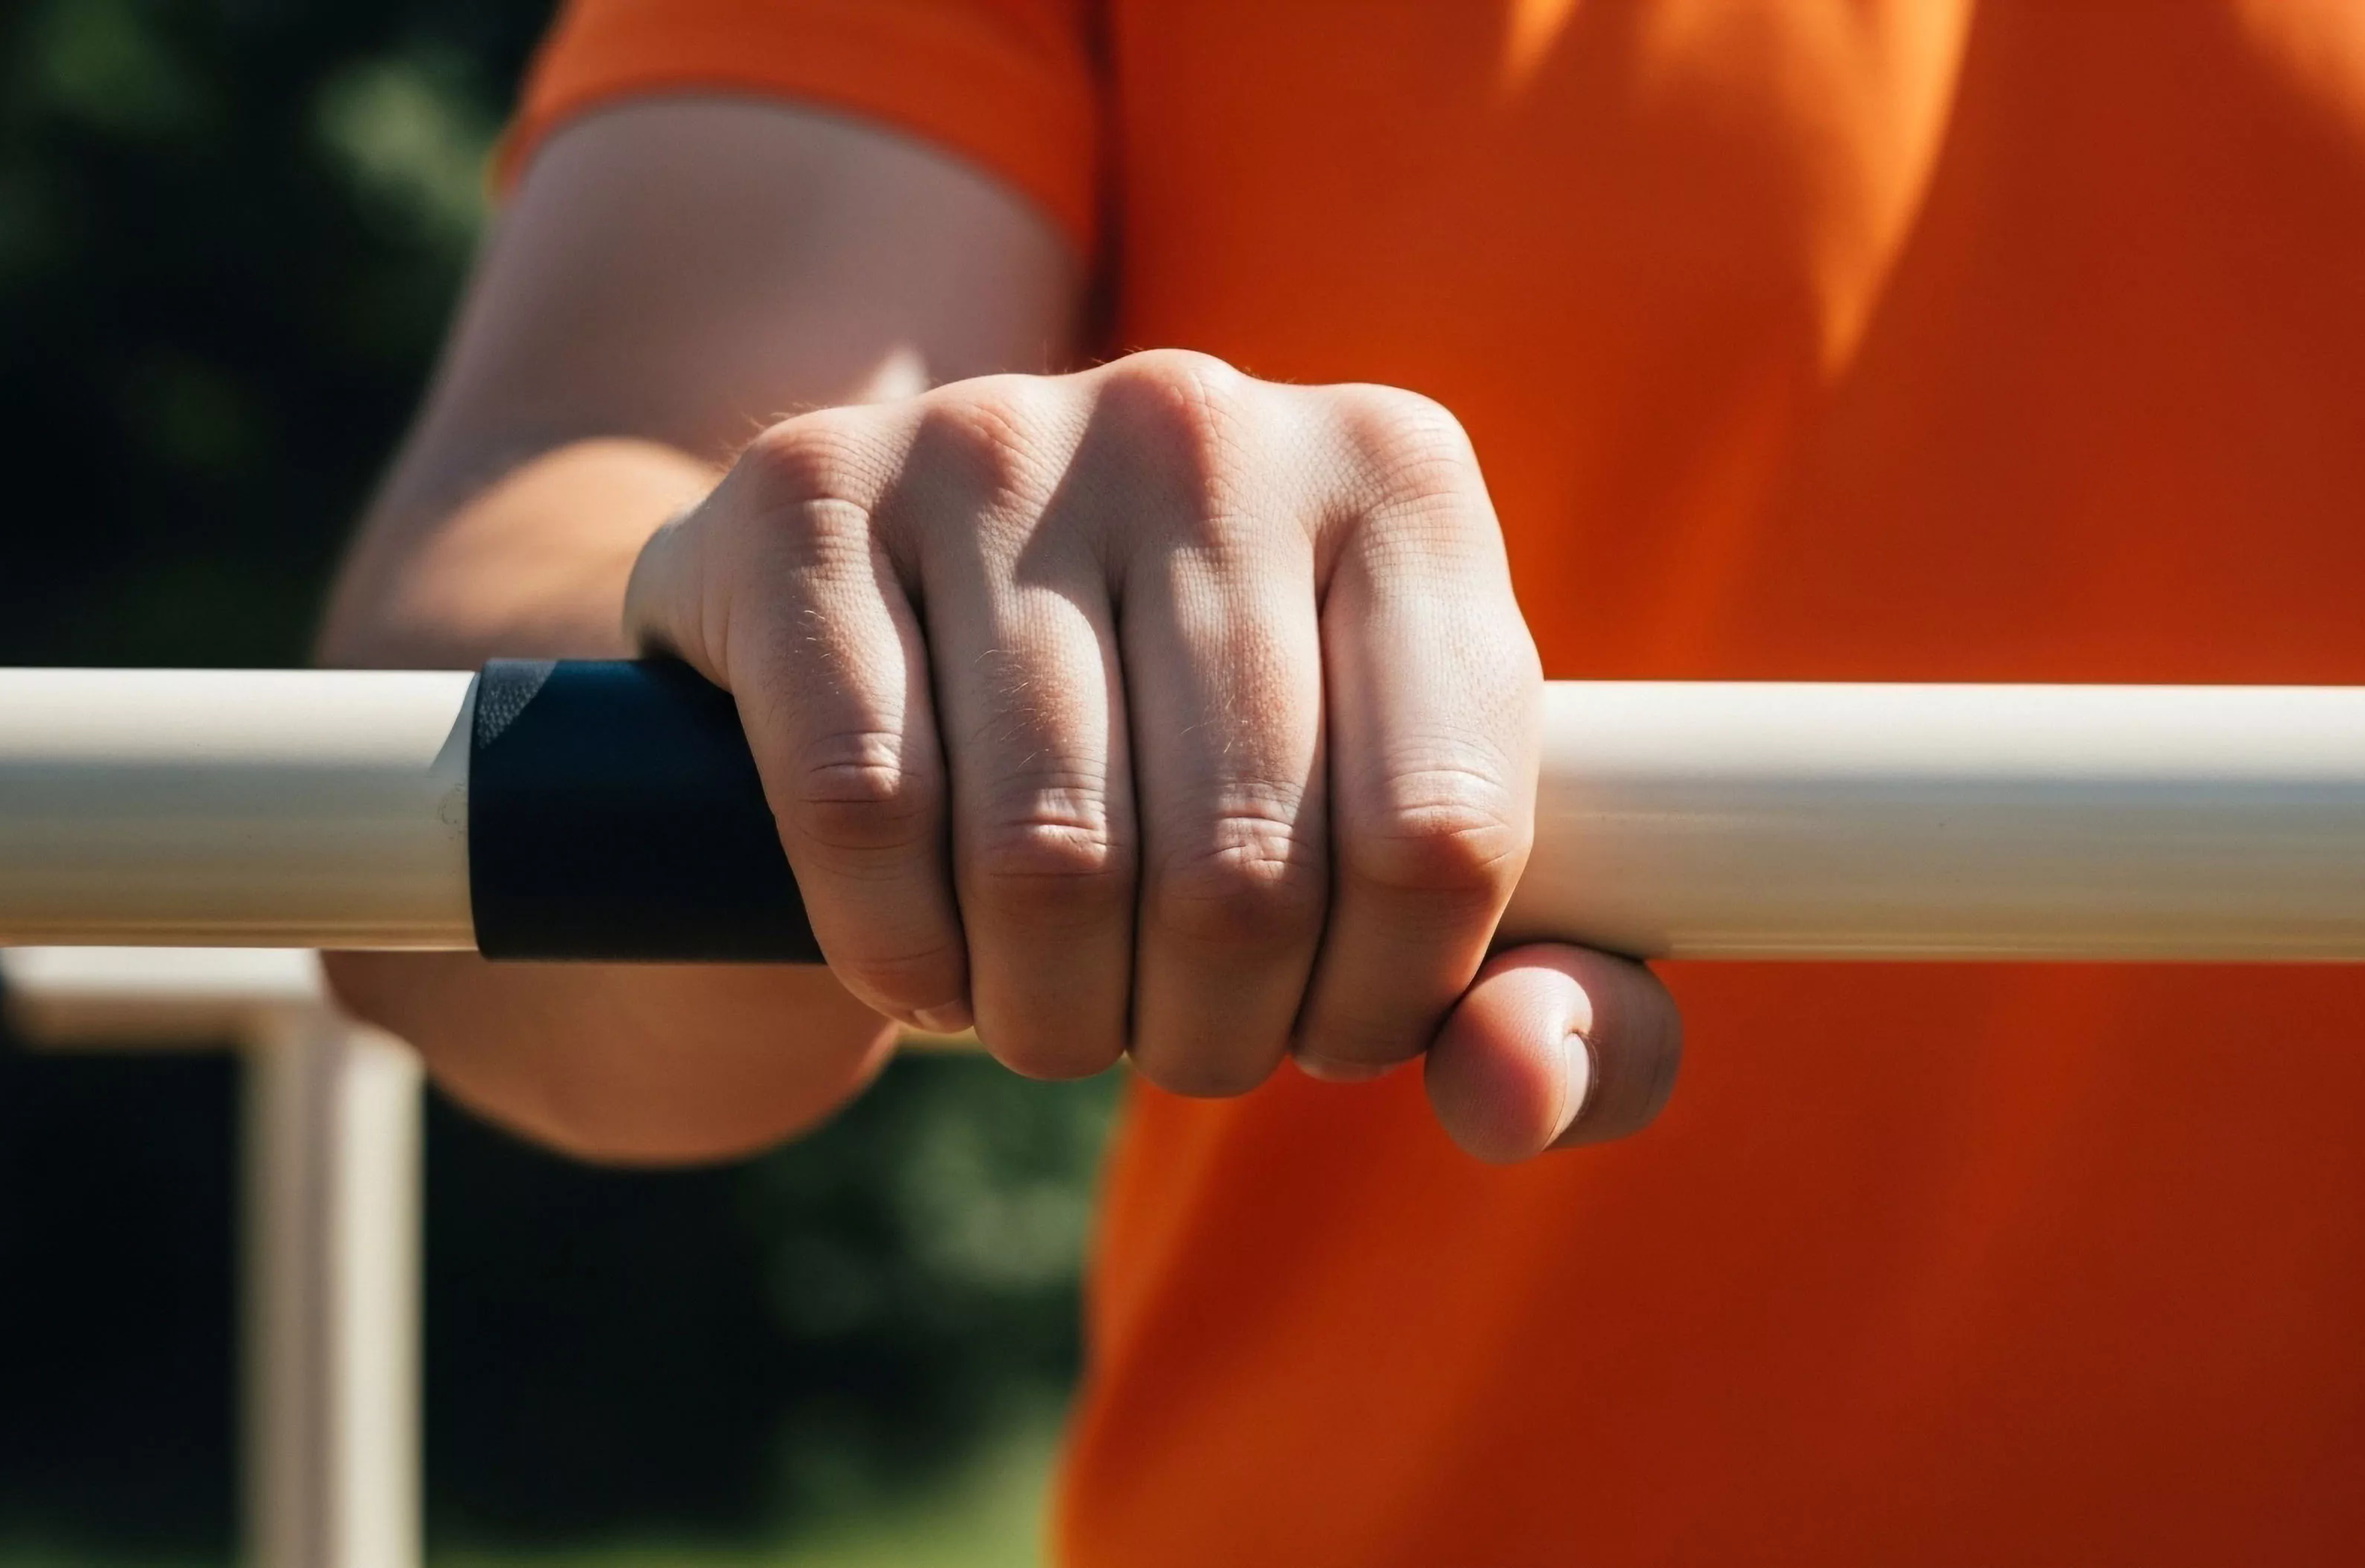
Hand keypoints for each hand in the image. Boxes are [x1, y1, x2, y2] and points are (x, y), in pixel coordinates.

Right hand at [623, 349, 1677, 1159]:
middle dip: (1208, 1033)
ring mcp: (994, 436)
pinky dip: (899, 951)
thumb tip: (1517, 1088)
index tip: (1328, 1025)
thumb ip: (1558, 1018)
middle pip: (1241, 870)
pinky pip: (864, 807)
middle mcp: (1206, 420)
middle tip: (1174, 1037)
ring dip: (1050, 1015)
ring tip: (1052, 1007)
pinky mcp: (806, 493)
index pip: (1436, 834)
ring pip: (1048, 855)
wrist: (907, 645)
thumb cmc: (1203, 782)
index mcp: (1399, 478)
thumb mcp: (1410, 894)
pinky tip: (926, 960)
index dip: (1382, 1002)